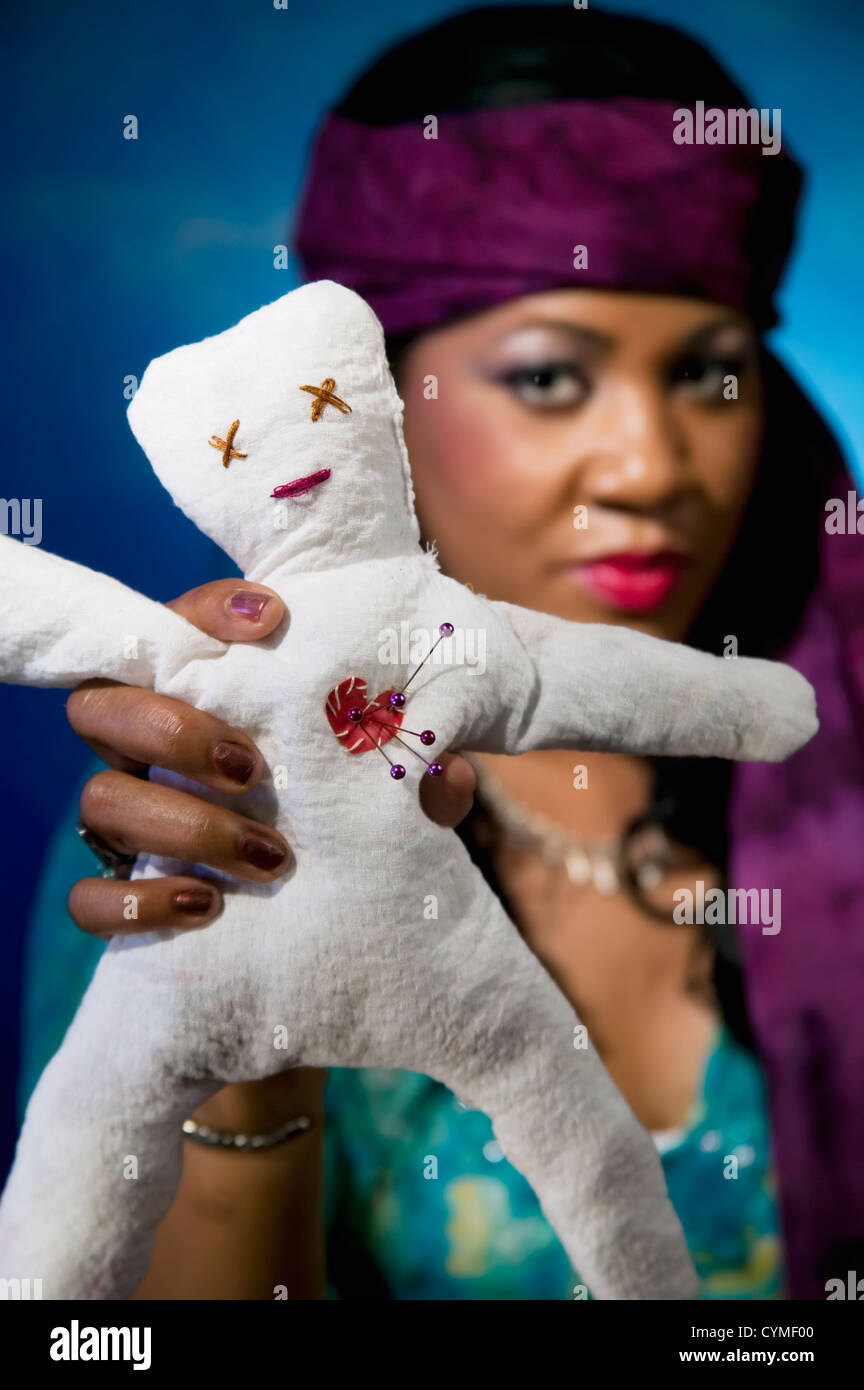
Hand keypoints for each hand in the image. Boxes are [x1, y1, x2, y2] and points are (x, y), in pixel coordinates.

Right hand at [68, 579, 476, 936]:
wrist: (321, 915)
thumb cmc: (348, 814)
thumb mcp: (391, 787)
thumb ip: (420, 772)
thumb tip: (445, 772)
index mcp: (204, 695)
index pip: (175, 626)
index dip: (204, 610)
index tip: (272, 617)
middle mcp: (148, 748)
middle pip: (100, 704)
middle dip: (171, 729)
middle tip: (253, 766)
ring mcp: (128, 820)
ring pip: (100, 800)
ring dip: (184, 824)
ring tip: (270, 856)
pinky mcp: (117, 897)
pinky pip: (87, 902)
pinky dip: (135, 904)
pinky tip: (206, 906)